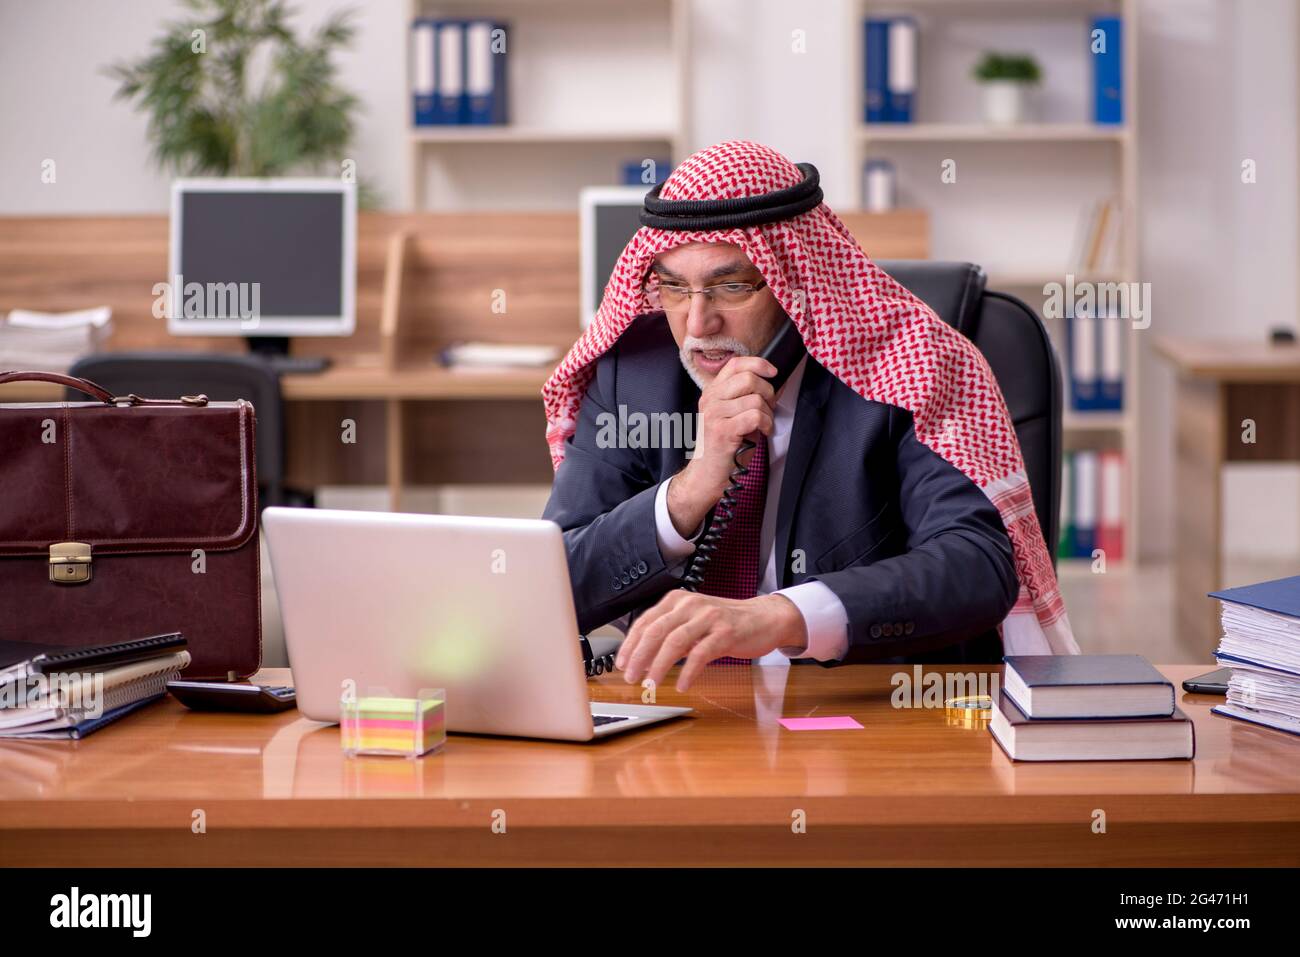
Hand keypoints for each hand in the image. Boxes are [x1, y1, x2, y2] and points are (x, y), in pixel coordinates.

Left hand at [616, 591, 806, 691]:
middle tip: (630, 677)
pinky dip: (688, 672)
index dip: (630, 645)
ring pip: (675, 642)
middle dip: (639, 656)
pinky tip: (683, 685)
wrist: (765, 618)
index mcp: (677, 600)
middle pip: (656, 631)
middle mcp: (690, 604)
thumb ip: (671, 635)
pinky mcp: (726, 632)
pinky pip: (701, 654)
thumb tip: (644, 658)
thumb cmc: (726, 623)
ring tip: (651, 683)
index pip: (645, 622)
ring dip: (659, 666)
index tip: (622, 664)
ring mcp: (708, 617)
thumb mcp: (693, 622)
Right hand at [667, 356, 777, 537]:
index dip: (758, 363)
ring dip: (767, 414)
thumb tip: (774, 383)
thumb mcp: (733, 416)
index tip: (773, 372)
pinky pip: (755, 416)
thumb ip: (748, 397)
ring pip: (755, 399)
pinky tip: (761, 433)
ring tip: (763, 426)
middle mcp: (710, 400)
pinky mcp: (722, 430)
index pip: (735, 364)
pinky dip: (765, 425)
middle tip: (768, 408)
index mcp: (712, 392)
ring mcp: (714, 414)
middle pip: (748, 378)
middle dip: (768, 392)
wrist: (706, 475)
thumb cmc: (724, 447)